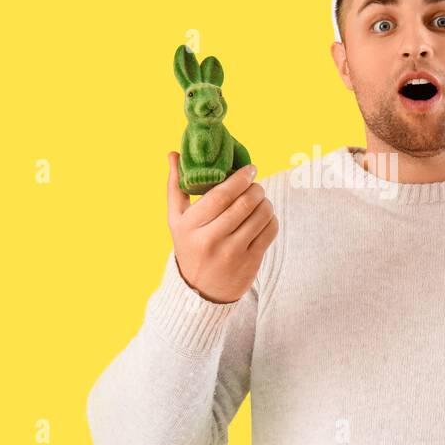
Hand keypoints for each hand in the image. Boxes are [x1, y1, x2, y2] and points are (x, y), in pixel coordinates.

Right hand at [166, 151, 277, 303]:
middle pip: (244, 204)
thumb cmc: (189, 245)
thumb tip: (173, 154)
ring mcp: (232, 253)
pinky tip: (264, 217)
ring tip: (260, 199)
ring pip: (261, 216)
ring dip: (265, 202)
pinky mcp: (250, 262)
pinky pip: (270, 231)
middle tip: (256, 183)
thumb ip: (175, 186)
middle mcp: (210, 240)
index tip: (249, 169)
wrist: (200, 291)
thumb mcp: (176, 220)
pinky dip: (271, 219)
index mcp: (190, 226)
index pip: (221, 196)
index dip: (240, 178)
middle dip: (256, 188)